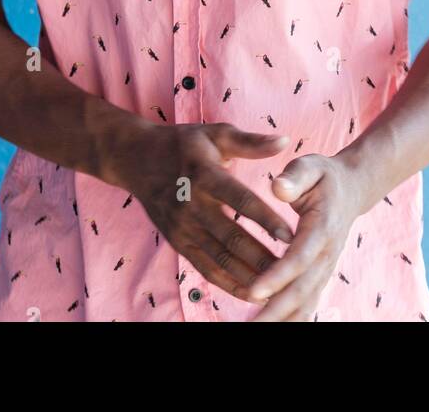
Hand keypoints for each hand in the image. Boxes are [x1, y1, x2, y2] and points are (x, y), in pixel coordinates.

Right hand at [110, 120, 297, 302]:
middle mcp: (192, 205)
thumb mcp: (215, 133)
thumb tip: (284, 141)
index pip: (240, 200)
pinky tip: (251, 293)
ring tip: (278, 288)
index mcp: (205, 174)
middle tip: (292, 272)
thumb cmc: (184, 144)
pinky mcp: (177, 242)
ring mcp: (183, 227)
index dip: (265, 219)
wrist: (136, 159)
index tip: (291, 236)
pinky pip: (205, 268)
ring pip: (220, 258)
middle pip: (232, 237)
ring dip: (249, 276)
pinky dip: (228, 283)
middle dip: (263, 258)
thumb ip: (251, 142)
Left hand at [244, 153, 360, 320]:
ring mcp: (325, 268)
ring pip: (306, 302)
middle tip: (251, 326)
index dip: (277, 275)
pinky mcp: (320, 275)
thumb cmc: (324, 176)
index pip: (299, 257)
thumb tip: (277, 188)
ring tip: (254, 330)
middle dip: (276, 310)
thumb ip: (294, 177)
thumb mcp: (310, 166)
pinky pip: (307, 302)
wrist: (351, 189)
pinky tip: (269, 325)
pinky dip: (290, 318)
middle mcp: (326, 254)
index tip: (254, 291)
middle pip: (302, 289)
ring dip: (282, 319)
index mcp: (322, 228)